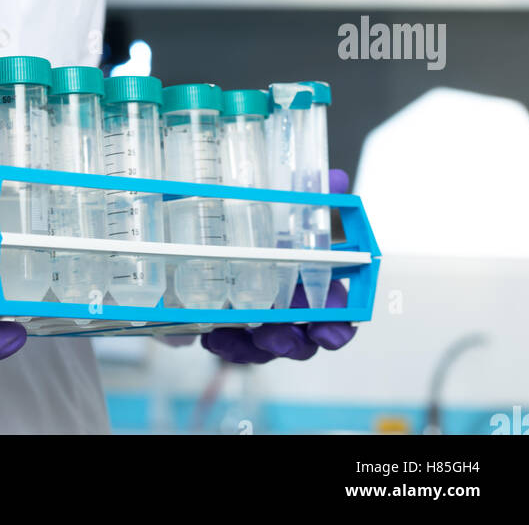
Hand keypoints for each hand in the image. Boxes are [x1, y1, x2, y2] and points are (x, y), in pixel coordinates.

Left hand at [201, 167, 357, 364]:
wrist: (189, 237)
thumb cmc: (242, 224)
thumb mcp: (268, 203)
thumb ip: (304, 194)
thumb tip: (335, 179)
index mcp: (304, 274)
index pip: (334, 306)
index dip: (338, 322)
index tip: (326, 327)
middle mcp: (286, 302)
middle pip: (306, 337)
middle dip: (297, 342)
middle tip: (278, 336)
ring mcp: (259, 320)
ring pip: (270, 348)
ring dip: (260, 348)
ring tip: (245, 334)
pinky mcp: (228, 329)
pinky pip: (234, 349)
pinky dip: (227, 345)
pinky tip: (215, 336)